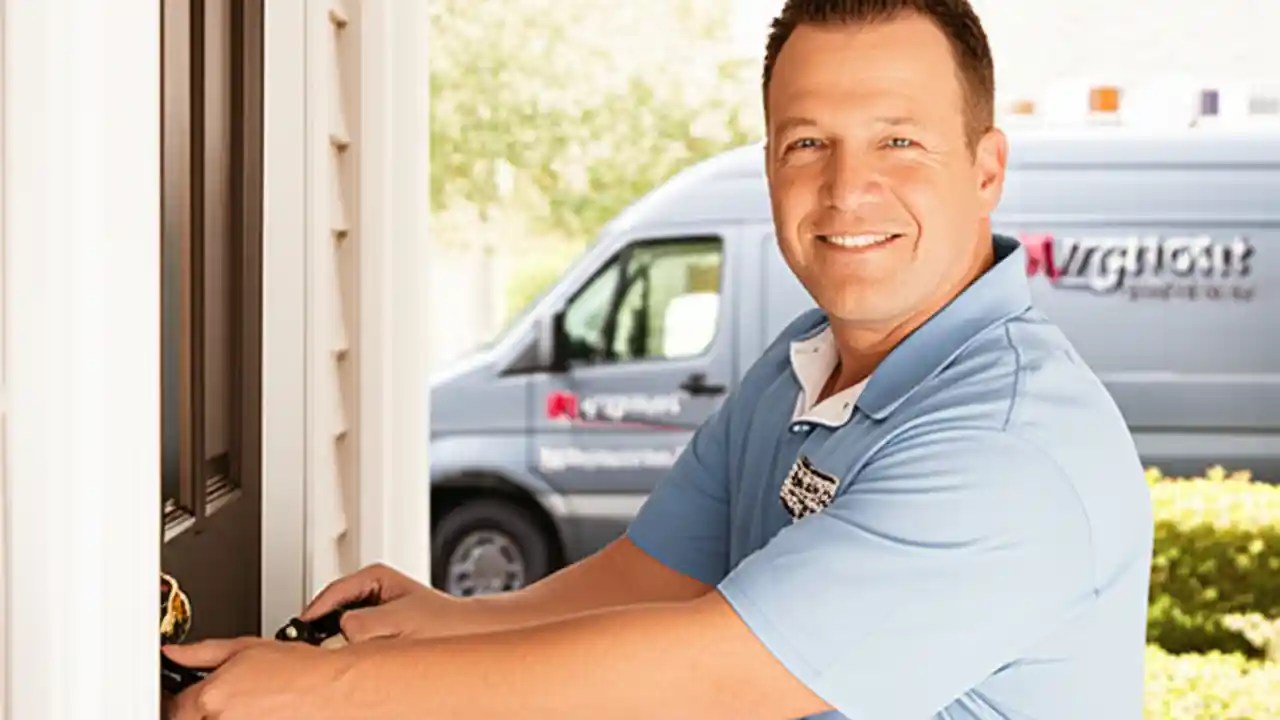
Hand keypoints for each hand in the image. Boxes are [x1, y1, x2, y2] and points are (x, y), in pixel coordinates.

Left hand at [162, 638, 350, 719]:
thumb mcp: (248, 648)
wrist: (337, 691)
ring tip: (250, 707)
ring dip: (225, 716)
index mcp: (212, 698)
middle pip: (191, 719)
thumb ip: (202, 653)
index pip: (172, 708)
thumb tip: (175, 653)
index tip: (182, 698)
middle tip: (228, 700)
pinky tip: (264, 713)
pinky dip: (248, 719)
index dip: (177, 701)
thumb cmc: (302, 672)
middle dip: (202, 710)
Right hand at [302, 563, 464, 641]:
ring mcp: (373, 609)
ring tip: (333, 653)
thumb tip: (341, 631)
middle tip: (311, 646)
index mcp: (374, 577)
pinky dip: (349, 646)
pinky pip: (353, 636)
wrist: (464, 632)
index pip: (331, 592)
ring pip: (341, 625)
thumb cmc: (441, 622)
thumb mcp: (398, 618)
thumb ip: (365, 623)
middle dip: (323, 628)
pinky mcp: (377, 627)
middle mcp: (371, 590)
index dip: (314, 614)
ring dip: (337, 639)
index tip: (299, 630)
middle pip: (332, 609)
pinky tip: (352, 656)